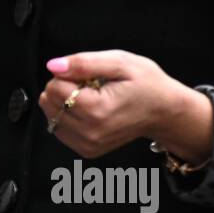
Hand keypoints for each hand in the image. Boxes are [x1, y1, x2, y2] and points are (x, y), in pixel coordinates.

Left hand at [37, 50, 213, 163]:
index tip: (90, 76)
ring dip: (65, 102)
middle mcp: (90, 133)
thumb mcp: (120, 62)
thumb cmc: (146, 84)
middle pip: (48, 102)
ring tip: (93, 98)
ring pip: (50, 115)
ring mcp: (88, 145)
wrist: (164, 112)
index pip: (54, 87)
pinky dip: (68, 115)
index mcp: (97, 110)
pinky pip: (58, 127)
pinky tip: (90, 110)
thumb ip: (84, 63)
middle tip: (92, 86)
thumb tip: (53, 66)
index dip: (68, 74)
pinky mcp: (86, 150)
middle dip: (64, 87)